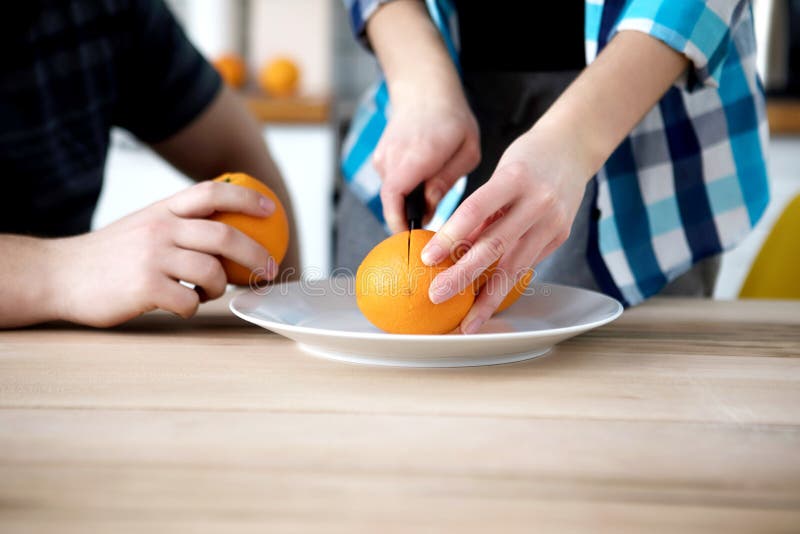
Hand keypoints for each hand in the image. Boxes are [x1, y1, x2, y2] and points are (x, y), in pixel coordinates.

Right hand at [51, 181, 277, 326]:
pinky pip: (188, 301)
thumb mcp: (145, 225)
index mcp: (163, 210)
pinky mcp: (144, 288)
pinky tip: (182, 306)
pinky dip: (193, 307)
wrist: (59, 275)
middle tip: (269, 271)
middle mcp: (160, 228)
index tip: (271, 209)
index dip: (246, 199)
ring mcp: (152, 257)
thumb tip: (228, 230)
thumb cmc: (109, 255)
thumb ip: (180, 224)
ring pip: (211, 272)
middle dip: (257, 255)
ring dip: (219, 288)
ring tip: (207, 292)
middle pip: (225, 237)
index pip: (212, 192)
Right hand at [365, 0, 479, 232]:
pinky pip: (392, 183)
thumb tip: (429, 209)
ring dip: (410, 200)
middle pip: (393, 201)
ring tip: (433, 192)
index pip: (395, 197)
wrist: (424, 90)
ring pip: (393, 193)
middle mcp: (393, 156)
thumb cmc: (453, 120)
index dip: (399, 223)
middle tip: (432, 227)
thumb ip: (446, 181)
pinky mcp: (379, 159)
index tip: (411, 241)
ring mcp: (382, 157)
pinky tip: (423, 178)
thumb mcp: (466, 151)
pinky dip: (405, 189)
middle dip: (410, 217)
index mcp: (418, 154)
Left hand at [420, 126, 594, 333]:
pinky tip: (489, 301)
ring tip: (467, 321)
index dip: (449, 236)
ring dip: (487, 297)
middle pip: (494, 245)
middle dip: (462, 276)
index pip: (474, 210)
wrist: (572, 147)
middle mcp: (537, 201)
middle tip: (436, 296)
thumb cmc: (526, 159)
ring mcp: (552, 221)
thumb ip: (481, 211)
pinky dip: (506, 283)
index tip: (427, 258)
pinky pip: (527, 264)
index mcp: (514, 178)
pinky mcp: (560, 235)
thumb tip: (451, 249)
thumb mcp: (499, 174)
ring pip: (514, 266)